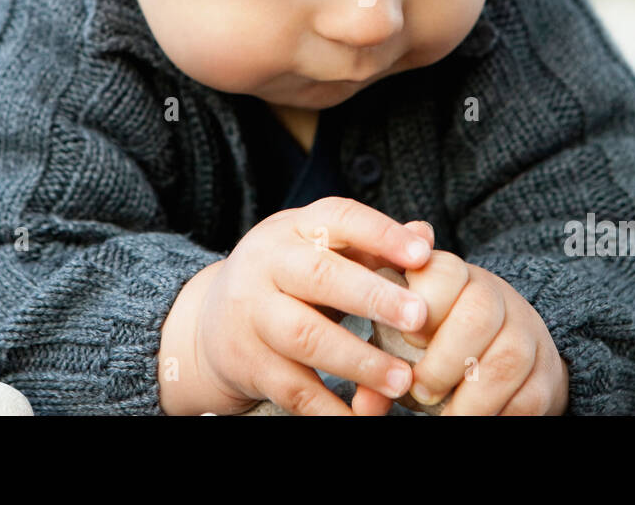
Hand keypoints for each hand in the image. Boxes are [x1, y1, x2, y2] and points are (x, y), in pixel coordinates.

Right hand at [178, 197, 433, 414]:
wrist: (209, 324)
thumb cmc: (289, 280)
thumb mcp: (322, 251)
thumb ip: (373, 246)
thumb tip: (425, 235)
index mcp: (296, 229)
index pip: (339, 218)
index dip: (381, 234)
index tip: (423, 256)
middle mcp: (268, 264)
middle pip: (318, 276)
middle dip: (372, 296)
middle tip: (420, 318)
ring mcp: (253, 314)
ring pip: (305, 336)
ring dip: (358, 361)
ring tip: (401, 381)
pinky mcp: (247, 363)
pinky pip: (292, 389)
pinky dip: (330, 408)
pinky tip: (362, 417)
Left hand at [351, 222, 569, 415]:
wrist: (502, 346)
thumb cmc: (436, 340)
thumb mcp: (406, 338)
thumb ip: (382, 362)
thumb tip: (365, 403)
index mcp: (452, 277)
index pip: (445, 272)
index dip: (428, 302)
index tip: (411, 337)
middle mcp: (494, 295)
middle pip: (479, 313)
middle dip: (445, 360)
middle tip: (421, 392)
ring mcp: (526, 330)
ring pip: (509, 357)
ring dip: (473, 398)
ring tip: (448, 417)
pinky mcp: (548, 369)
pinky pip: (532, 393)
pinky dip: (502, 415)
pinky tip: (478, 420)